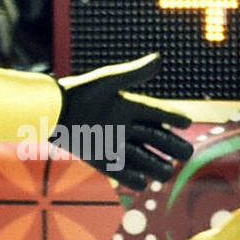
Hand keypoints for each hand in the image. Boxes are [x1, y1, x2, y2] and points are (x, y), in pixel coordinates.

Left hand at [56, 53, 194, 190]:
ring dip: (156, 166)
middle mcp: (127, 126)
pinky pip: (124, 174)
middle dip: (173, 147)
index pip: (159, 113)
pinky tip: (142, 181)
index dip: (173, 117)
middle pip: (159, 139)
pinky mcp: (104, 160)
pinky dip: (133, 178)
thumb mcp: (109, 81)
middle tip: (184, 154)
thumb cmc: (80, 93)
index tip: (186, 122)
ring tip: (165, 172)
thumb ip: (134, 74)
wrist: (53, 113)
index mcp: (131, 106)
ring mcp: (117, 144)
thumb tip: (159, 58)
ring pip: (146, 159)